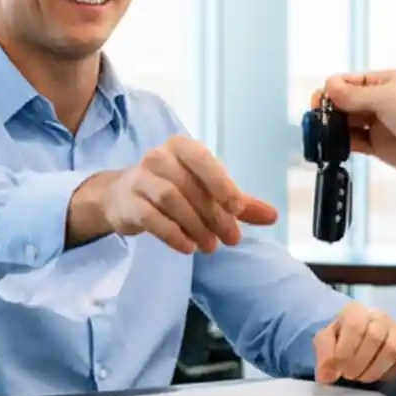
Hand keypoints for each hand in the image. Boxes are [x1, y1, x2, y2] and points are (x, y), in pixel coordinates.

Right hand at [69, 135, 277, 253]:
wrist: (122, 198)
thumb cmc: (172, 189)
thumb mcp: (207, 192)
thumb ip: (239, 203)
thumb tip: (273, 216)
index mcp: (180, 147)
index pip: (203, 160)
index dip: (221, 183)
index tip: (237, 209)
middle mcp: (157, 157)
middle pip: (189, 185)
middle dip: (213, 215)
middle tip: (231, 239)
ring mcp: (139, 178)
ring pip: (170, 199)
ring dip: (195, 225)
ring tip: (210, 246)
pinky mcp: (128, 202)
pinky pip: (151, 217)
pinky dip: (172, 234)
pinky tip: (188, 247)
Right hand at [311, 70, 395, 198]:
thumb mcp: (386, 98)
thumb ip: (354, 95)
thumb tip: (327, 85)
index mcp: (388, 81)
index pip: (351, 81)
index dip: (333, 88)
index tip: (320, 100)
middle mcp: (382, 100)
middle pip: (347, 101)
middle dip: (331, 107)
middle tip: (317, 117)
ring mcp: (380, 124)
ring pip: (348, 121)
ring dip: (334, 125)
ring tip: (322, 132)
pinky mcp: (379, 145)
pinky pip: (354, 140)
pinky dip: (342, 142)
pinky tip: (333, 144)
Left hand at [313, 302, 395, 383]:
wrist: (358, 336)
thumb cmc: (341, 337)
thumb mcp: (326, 340)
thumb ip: (324, 355)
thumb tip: (327, 377)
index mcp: (356, 310)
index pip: (355, 326)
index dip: (346, 352)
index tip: (338, 369)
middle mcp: (380, 317)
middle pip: (374, 337)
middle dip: (359, 363)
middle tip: (349, 374)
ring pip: (392, 349)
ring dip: (374, 370)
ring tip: (362, 376)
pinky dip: (392, 372)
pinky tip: (379, 375)